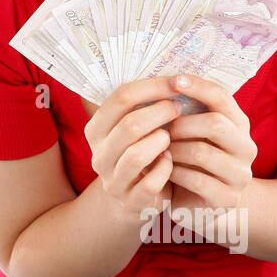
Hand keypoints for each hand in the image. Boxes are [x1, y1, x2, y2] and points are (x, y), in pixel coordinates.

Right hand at [81, 78, 185, 218]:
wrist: (134, 198)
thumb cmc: (141, 151)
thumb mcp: (134, 127)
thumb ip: (143, 104)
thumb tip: (175, 74)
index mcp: (96, 129)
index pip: (121, 97)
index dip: (152, 87)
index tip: (176, 83)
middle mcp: (98, 155)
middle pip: (130, 125)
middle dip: (160, 113)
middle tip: (179, 108)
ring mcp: (113, 180)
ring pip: (136, 155)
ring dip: (161, 141)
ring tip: (172, 136)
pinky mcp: (131, 201)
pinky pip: (150, 184)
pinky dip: (165, 169)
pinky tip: (171, 161)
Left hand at [162, 74, 257, 223]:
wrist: (202, 205)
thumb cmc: (191, 162)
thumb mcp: (193, 134)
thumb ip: (189, 110)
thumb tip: (168, 78)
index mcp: (240, 125)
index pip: (223, 97)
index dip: (198, 86)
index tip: (173, 81)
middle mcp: (247, 148)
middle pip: (216, 124)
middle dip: (183, 124)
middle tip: (163, 129)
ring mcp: (240, 175)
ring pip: (202, 152)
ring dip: (174, 149)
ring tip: (159, 151)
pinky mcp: (227, 199)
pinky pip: (196, 180)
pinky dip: (174, 172)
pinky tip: (164, 170)